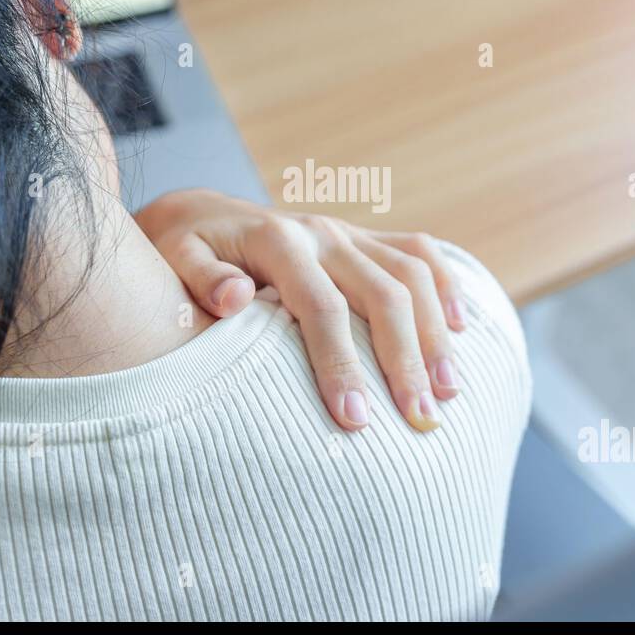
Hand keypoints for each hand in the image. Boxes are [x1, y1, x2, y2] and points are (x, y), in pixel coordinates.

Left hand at [135, 189, 466, 432]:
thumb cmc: (181, 250)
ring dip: (435, 333)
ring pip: (412, 275)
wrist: (198, 215)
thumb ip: (201, 278)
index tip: (355, 418)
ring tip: (449, 391)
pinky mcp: (363, 240)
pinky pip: (418, 253)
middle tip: (421, 419)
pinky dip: (445, 286)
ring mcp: (348, 233)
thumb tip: (234, 298)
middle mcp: (323, 233)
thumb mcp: (173, 258)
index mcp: (279, 241)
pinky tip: (461, 329)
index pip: (322, 307)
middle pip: (383, 293)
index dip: (341, 362)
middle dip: (405, 359)